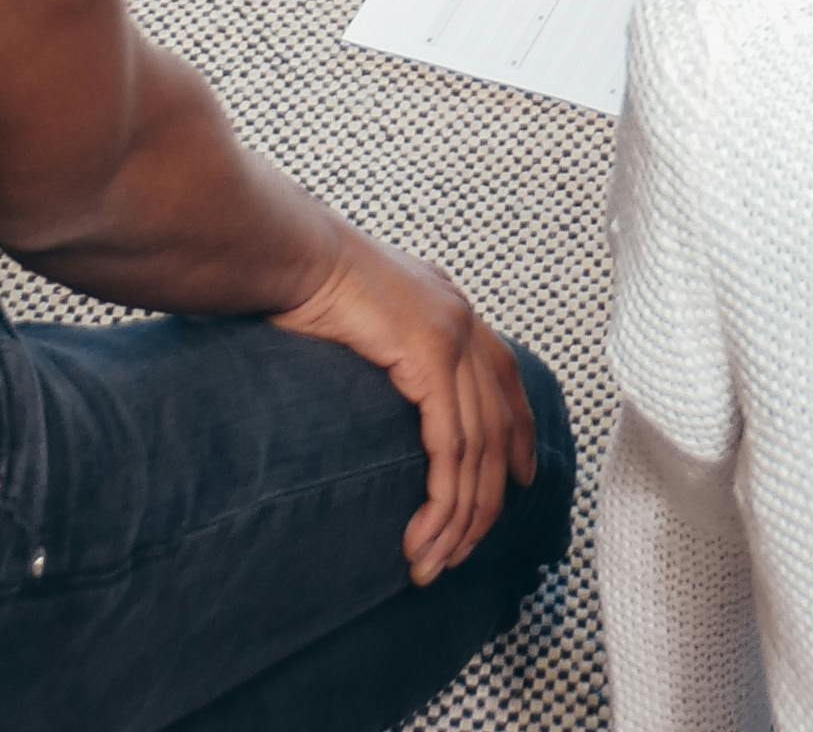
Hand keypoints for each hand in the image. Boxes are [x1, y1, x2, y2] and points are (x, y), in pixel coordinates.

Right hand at [273, 234, 536, 581]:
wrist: (288, 251)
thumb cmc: (298, 281)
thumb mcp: (353, 318)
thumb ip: (379, 350)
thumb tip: (368, 383)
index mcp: (447, 305)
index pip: (504, 377)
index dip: (520, 432)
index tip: (524, 479)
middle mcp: (460, 317)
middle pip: (497, 426)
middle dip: (486, 499)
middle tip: (464, 550)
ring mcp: (451, 334)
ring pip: (477, 448)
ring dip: (458, 517)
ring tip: (433, 562)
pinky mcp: (430, 355)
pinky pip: (450, 445)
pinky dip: (443, 499)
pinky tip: (426, 535)